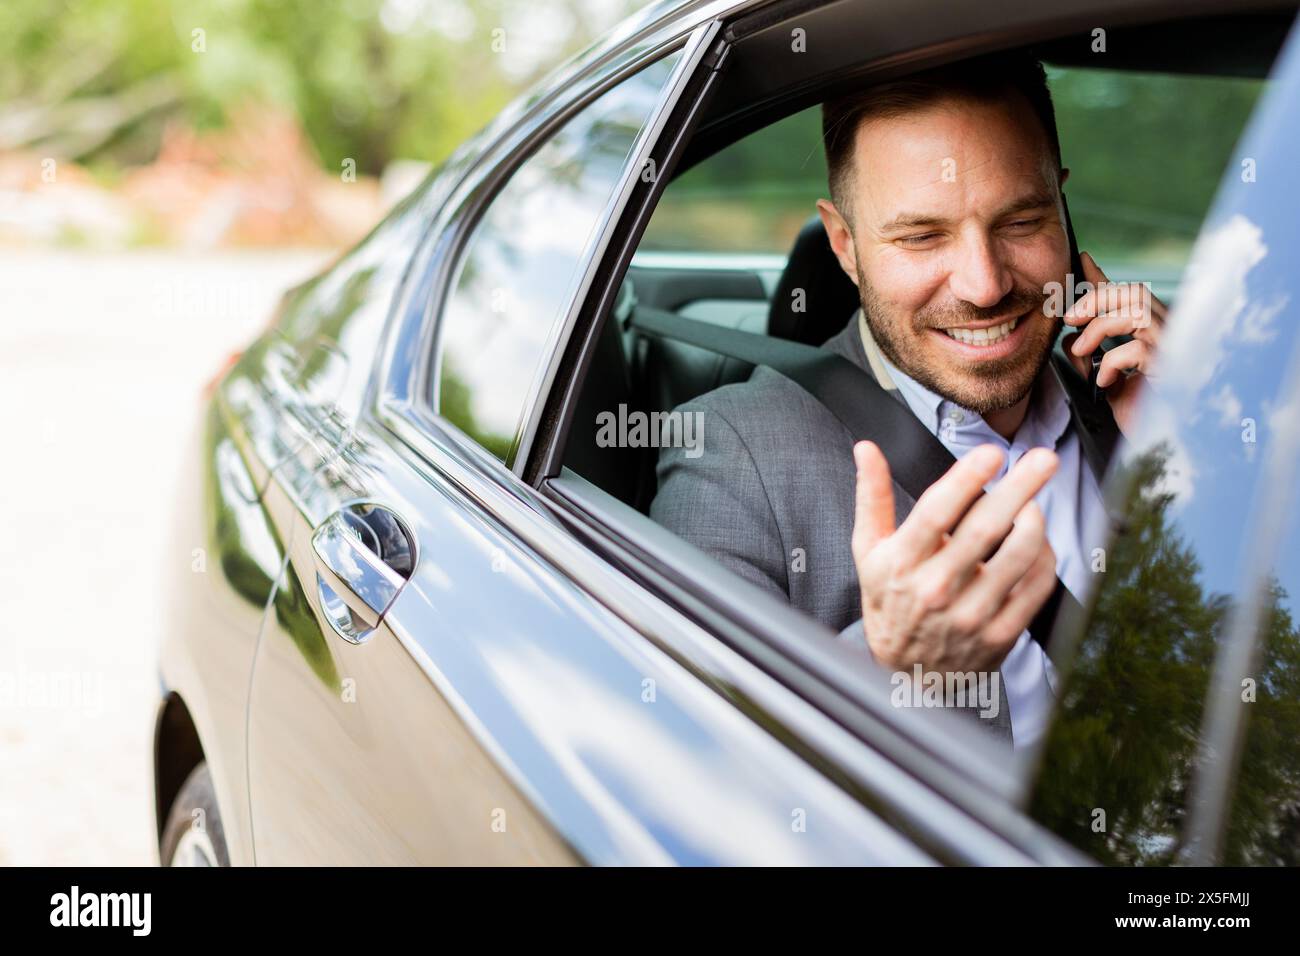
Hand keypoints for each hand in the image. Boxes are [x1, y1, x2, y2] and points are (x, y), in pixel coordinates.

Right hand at [850, 441, 1057, 673]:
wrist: (908, 674)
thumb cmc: (889, 604)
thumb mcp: (869, 552)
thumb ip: (872, 497)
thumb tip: (867, 450)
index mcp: (901, 564)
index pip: (935, 513)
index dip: (965, 479)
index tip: (989, 452)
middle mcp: (936, 589)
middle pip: (985, 529)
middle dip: (1020, 487)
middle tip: (1042, 459)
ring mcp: (971, 614)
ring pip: (1018, 556)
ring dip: (1035, 521)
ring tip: (1034, 502)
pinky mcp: (1001, 634)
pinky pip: (1036, 587)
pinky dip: (1045, 556)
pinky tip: (1037, 540)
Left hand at [1063, 251, 1166, 434]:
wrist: (1159, 441)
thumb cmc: (1137, 406)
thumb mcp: (1105, 372)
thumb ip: (1089, 349)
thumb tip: (1067, 328)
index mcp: (1153, 329)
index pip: (1127, 292)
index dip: (1101, 275)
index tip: (1079, 258)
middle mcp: (1170, 332)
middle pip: (1134, 292)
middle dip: (1095, 300)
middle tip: (1069, 320)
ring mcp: (1175, 348)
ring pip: (1136, 312)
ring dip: (1100, 328)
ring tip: (1082, 351)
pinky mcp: (1173, 369)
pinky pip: (1139, 349)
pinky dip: (1113, 361)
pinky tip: (1105, 380)